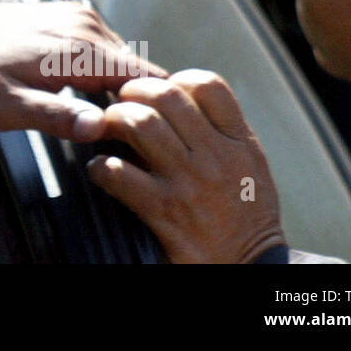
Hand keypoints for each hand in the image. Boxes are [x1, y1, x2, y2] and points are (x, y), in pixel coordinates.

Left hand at [0, 0, 166, 138]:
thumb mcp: (5, 106)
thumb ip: (55, 116)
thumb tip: (101, 128)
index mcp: (77, 48)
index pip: (146, 77)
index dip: (160, 110)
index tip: (161, 140)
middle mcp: (84, 26)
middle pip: (139, 69)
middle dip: (142, 103)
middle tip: (134, 142)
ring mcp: (75, 18)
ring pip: (122, 58)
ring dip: (123, 88)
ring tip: (113, 124)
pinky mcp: (64, 19)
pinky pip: (102, 47)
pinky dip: (104, 72)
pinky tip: (90, 98)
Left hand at [88, 70, 285, 262]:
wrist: (250, 271)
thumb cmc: (245, 216)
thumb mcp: (249, 166)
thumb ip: (221, 131)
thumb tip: (181, 95)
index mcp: (239, 142)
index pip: (207, 84)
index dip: (175, 79)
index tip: (160, 91)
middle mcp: (216, 157)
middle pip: (165, 95)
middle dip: (133, 92)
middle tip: (122, 103)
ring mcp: (189, 183)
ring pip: (140, 124)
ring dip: (113, 120)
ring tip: (108, 129)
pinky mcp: (164, 212)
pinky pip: (118, 173)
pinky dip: (100, 166)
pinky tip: (102, 170)